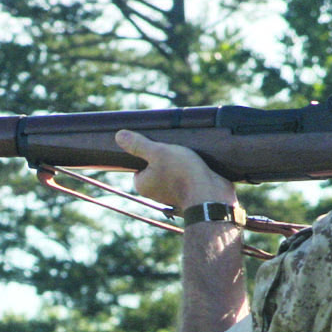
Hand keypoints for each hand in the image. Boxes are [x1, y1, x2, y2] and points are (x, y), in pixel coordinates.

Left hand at [117, 129, 234, 209]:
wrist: (212, 195)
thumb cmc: (182, 174)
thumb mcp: (158, 152)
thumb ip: (139, 145)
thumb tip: (119, 136)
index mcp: (143, 184)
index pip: (140, 164)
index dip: (148, 151)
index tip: (158, 144)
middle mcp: (156, 191)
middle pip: (157, 165)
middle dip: (166, 154)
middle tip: (174, 147)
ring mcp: (173, 192)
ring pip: (173, 170)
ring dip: (180, 160)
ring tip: (187, 153)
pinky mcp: (190, 190)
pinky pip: (186, 175)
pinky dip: (191, 167)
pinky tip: (197, 160)